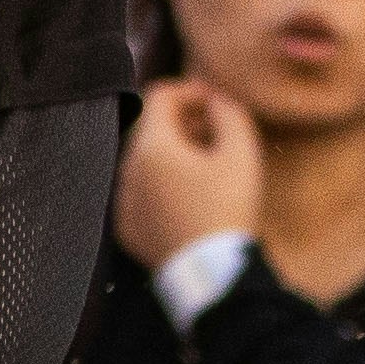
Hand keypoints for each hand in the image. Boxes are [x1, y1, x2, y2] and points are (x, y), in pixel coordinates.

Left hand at [115, 79, 266, 268]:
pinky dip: (163, 185)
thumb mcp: (241, 152)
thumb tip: (216, 100)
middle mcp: (127, 171)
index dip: (190, 91)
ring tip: (208, 167)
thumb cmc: (228, 208)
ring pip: (146, 162)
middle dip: (184, 122)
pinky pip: (142, 193)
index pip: (159, 96)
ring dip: (174, 154)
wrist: (212, 273)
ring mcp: (123, 203)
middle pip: (152, 129)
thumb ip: (229, 112)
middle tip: (218, 133)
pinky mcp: (128, 229)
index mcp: (150, 148)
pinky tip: (191, 198)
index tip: (215, 102)